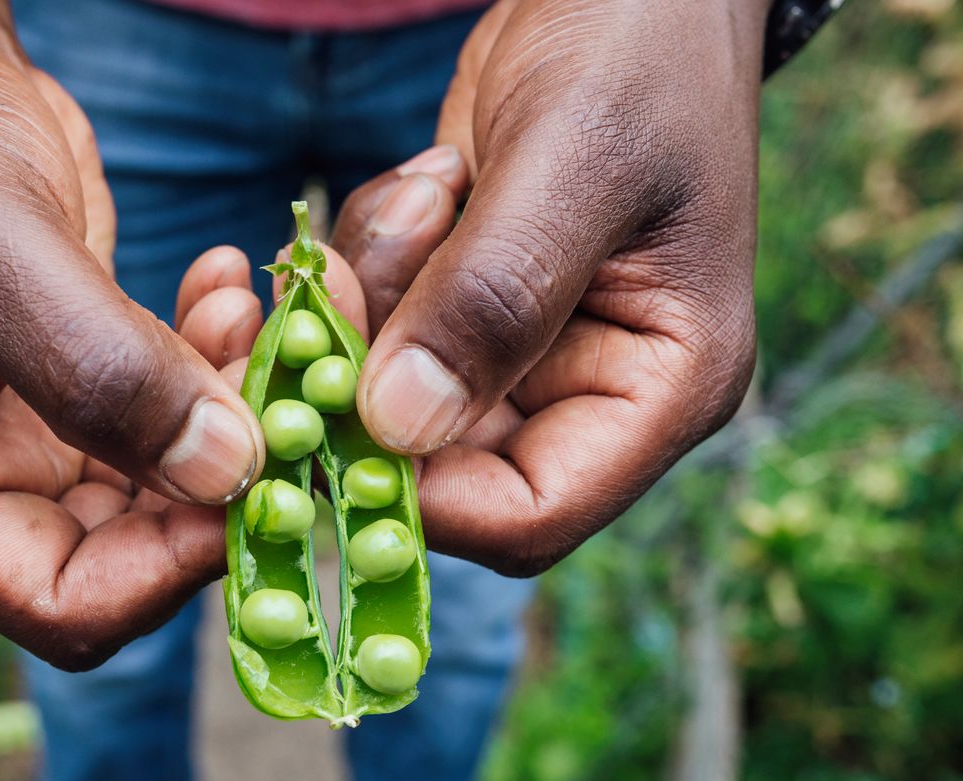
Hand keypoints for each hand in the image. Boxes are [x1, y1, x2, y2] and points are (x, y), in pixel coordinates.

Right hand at [0, 0, 262, 666]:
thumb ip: (103, 372)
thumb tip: (229, 475)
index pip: (62, 605)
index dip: (171, 567)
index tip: (261, 482)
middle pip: (131, 561)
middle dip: (220, 487)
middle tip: (284, 395)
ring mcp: (31, 443)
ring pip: (170, 490)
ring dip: (232, 416)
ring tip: (250, 316)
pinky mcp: (83, 394)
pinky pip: (176, 420)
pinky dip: (215, 367)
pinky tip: (226, 291)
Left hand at [333, 0, 766, 573]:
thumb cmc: (638, 49)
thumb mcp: (572, 158)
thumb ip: (491, 297)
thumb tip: (398, 427)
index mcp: (662, 388)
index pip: (531, 515)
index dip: (423, 496)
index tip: (335, 415)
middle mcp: (591, 394)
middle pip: (442, 465)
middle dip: (372, 375)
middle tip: (338, 282)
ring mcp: (524, 356)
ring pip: (391, 395)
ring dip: (373, 300)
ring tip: (432, 191)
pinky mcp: (467, 311)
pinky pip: (378, 329)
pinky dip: (371, 265)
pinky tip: (432, 182)